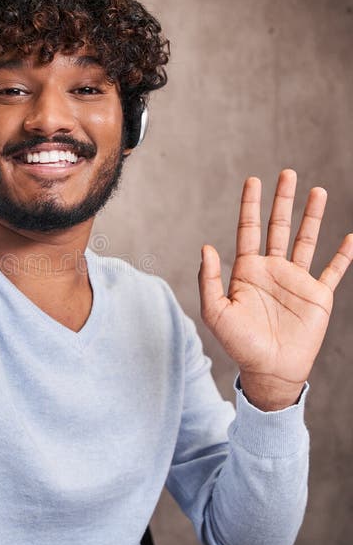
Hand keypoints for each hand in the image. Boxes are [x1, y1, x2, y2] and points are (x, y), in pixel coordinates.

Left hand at [198, 169, 352, 410]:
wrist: (269, 370)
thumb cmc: (239, 344)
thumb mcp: (216, 312)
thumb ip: (208, 280)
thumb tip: (206, 246)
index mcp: (247, 271)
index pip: (249, 230)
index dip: (250, 205)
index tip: (253, 180)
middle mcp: (273, 270)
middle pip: (279, 226)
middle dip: (282, 200)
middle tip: (287, 173)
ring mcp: (297, 281)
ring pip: (307, 240)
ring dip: (312, 216)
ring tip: (318, 190)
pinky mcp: (318, 296)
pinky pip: (334, 270)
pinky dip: (343, 254)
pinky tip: (351, 237)